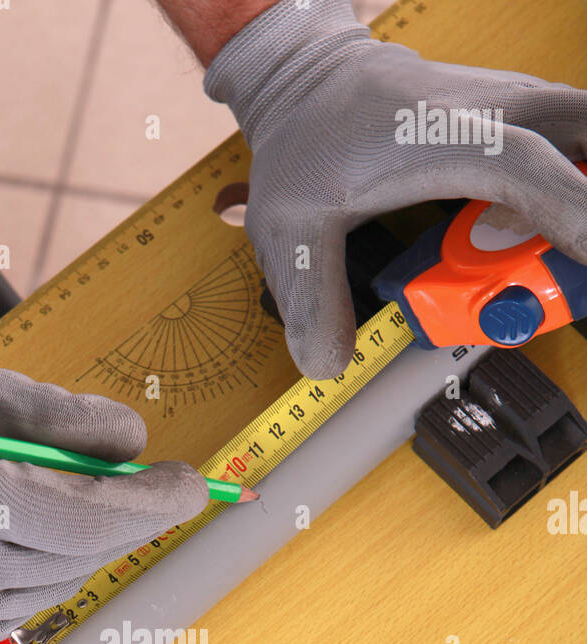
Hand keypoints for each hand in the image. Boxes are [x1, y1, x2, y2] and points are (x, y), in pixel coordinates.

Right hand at [0, 355, 208, 643]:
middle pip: (88, 555)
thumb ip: (56, 415)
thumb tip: (133, 440)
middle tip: (139, 482)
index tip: (195, 486)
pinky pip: (20, 609)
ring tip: (44, 502)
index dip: (157, 503)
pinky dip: (33, 574)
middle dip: (122, 518)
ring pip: (59, 587)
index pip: (99, 518)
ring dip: (75, 546)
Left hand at [204, 0, 586, 377]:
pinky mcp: (518, 112)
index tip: (586, 258)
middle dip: (584, 199)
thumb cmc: (309, 142)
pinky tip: (550, 222)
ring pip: (581, 134)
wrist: (311, 78)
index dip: (568, 210)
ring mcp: (509, 103)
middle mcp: (487, 110)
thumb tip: (329, 364)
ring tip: (558, 251)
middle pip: (581, 135)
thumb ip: (313, 301)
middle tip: (569, 260)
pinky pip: (570, 141)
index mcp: (436, 137)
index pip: (523, 166)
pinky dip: (571, 180)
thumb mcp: (288, 230)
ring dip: (578, 190)